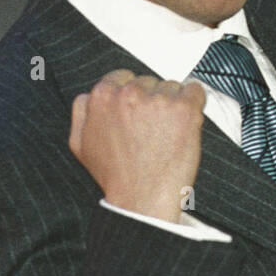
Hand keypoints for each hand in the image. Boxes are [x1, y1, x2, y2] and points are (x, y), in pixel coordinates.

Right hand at [69, 70, 206, 223]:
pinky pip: (195, 90)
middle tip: (151, 129)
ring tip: (165, 134)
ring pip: (172, 87)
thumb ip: (81, 112)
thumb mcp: (80, 144)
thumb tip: (89, 95)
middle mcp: (130, 93)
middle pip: (149, 81)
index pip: (124, 76)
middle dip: (152, 100)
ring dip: (172, 105)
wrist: (142, 198)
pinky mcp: (185, 109)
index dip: (133, 95)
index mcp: (103, 96)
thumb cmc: (115, 175)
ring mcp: (159, 100)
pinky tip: (185, 124)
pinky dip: (194, 103)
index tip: (138, 111)